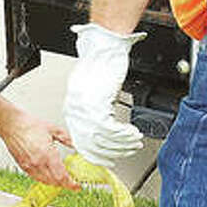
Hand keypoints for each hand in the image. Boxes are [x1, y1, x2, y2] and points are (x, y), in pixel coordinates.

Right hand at [0, 110, 74, 187]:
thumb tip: (75, 145)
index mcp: (47, 155)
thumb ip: (67, 138)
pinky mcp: (23, 166)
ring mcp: (29, 166)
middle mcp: (38, 163)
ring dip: (55, 182)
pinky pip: (36, 178)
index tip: (76, 186)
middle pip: (55, 182)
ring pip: (45, 182)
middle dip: (65, 184)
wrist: (12, 125)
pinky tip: (48, 175)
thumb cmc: (29, 125)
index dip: (71, 184)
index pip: (62, 176)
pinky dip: (45, 179)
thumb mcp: (53, 129)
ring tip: (61, 179)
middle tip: (71, 182)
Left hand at [62, 23, 144, 166]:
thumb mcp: (91, 92)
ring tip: (134, 143)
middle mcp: (76, 110)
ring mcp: (86, 108)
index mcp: (72, 108)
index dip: (96, 153)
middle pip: (91, 143)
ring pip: (103, 138)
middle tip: (124, 154)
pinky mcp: (98, 103)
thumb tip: (100, 131)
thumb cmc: (100, 66)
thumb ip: (93, 112)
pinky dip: (125, 135)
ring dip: (122, 144)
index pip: (81, 141)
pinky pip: (112, 129)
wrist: (104, 47)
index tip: (107, 159)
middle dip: (111, 152)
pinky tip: (133, 134)